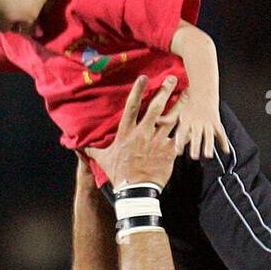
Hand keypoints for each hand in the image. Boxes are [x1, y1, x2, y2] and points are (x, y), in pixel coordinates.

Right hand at [85, 75, 181, 190]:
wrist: (135, 192)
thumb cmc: (119, 174)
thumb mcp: (103, 159)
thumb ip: (92, 149)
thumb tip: (77, 145)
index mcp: (127, 132)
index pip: (132, 106)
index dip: (138, 90)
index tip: (144, 77)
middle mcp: (143, 133)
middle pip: (156, 107)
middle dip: (165, 91)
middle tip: (173, 78)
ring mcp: (157, 142)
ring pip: (172, 119)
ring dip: (180, 105)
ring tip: (187, 93)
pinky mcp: (169, 152)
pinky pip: (179, 137)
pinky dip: (186, 128)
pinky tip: (193, 119)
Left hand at [172, 88, 228, 160]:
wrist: (204, 91)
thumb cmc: (189, 103)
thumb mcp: (177, 111)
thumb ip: (168, 119)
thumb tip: (156, 121)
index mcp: (186, 120)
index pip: (182, 132)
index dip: (181, 141)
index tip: (178, 151)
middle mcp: (197, 122)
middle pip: (196, 135)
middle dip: (195, 145)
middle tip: (194, 156)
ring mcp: (207, 123)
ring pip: (209, 135)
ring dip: (208, 146)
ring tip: (208, 155)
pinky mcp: (216, 123)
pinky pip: (220, 133)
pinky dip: (223, 142)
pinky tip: (225, 151)